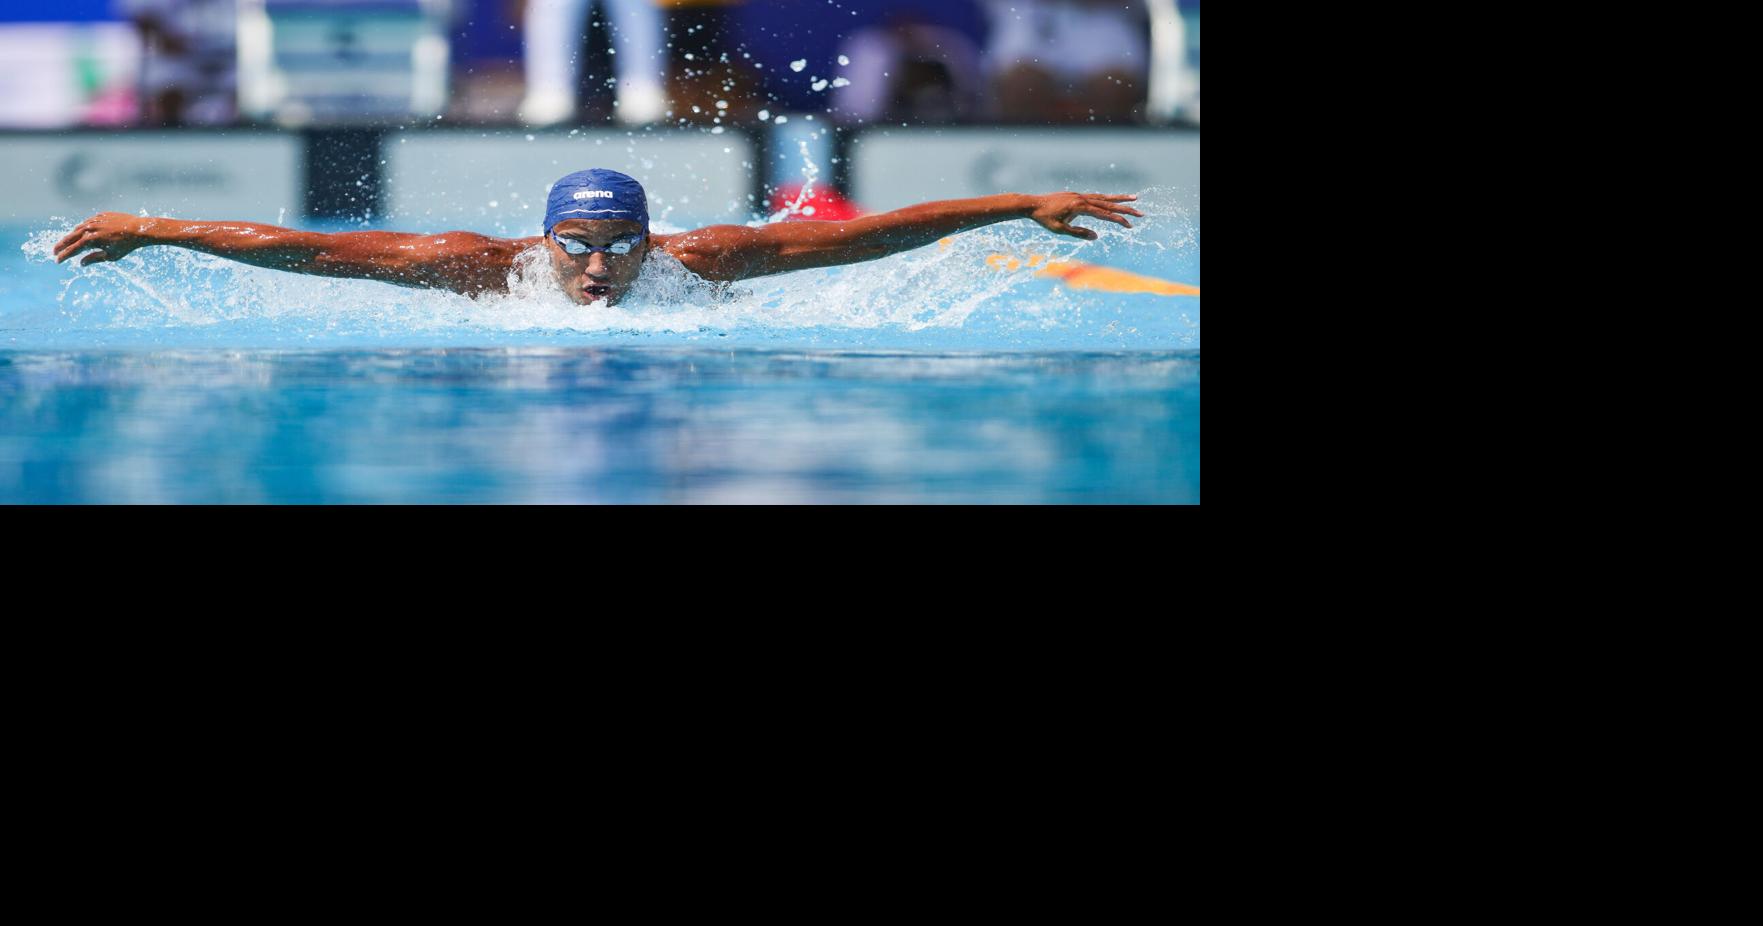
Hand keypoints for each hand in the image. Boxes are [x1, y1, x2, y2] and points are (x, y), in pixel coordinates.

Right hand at [53, 213, 155, 265]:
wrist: (139, 229)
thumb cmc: (126, 246)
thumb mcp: (111, 256)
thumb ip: (95, 259)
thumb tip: (81, 263)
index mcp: (91, 240)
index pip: (73, 249)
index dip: (64, 256)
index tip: (57, 261)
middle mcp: (90, 228)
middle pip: (70, 237)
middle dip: (61, 245)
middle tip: (54, 251)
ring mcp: (94, 220)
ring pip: (78, 229)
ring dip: (71, 236)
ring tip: (66, 243)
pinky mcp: (100, 216)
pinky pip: (87, 223)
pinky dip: (82, 229)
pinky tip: (80, 233)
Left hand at [1028, 193, 1142, 240]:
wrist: (1032, 204)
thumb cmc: (1044, 219)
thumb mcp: (1061, 230)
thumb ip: (1079, 233)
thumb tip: (1096, 236)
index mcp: (1080, 206)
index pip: (1104, 214)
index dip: (1118, 221)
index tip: (1130, 226)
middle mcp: (1082, 198)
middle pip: (1108, 204)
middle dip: (1126, 209)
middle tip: (1141, 213)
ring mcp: (1080, 195)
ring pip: (1104, 198)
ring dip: (1119, 199)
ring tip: (1134, 199)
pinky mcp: (1076, 196)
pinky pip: (1095, 197)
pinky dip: (1106, 199)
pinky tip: (1112, 201)